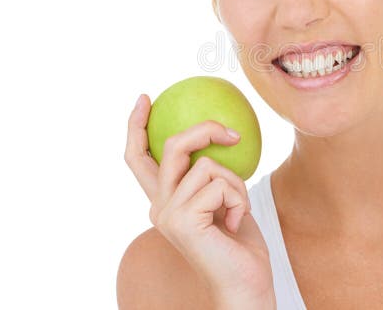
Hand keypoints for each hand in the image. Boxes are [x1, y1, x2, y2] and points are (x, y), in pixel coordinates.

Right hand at [125, 94, 274, 306]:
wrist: (246, 284)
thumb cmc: (240, 244)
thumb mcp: (226, 199)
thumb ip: (214, 175)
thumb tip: (224, 134)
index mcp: (164, 201)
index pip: (139, 158)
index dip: (137, 126)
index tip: (146, 98)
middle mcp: (158, 206)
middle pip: (172, 146)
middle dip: (205, 130)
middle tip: (232, 134)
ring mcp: (166, 214)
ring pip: (206, 165)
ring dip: (236, 183)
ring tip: (238, 211)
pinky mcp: (181, 220)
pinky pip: (219, 183)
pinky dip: (238, 199)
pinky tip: (235, 225)